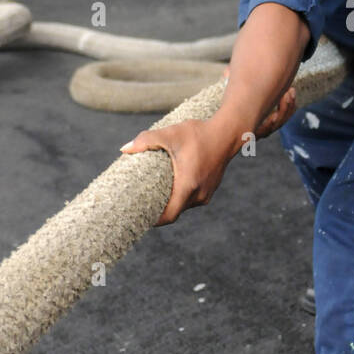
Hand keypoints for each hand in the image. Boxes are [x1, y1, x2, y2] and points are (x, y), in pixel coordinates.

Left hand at [118, 88, 297, 224]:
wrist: (229, 132)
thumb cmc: (199, 134)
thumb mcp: (170, 134)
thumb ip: (146, 140)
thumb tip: (124, 149)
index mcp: (188, 186)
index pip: (169, 216)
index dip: (154, 220)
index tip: (139, 217)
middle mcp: (199, 194)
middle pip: (175, 211)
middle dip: (159, 210)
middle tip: (141, 204)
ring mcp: (207, 193)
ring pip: (184, 205)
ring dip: (171, 202)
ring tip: (155, 194)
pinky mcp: (211, 188)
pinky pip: (192, 199)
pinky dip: (181, 196)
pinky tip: (172, 186)